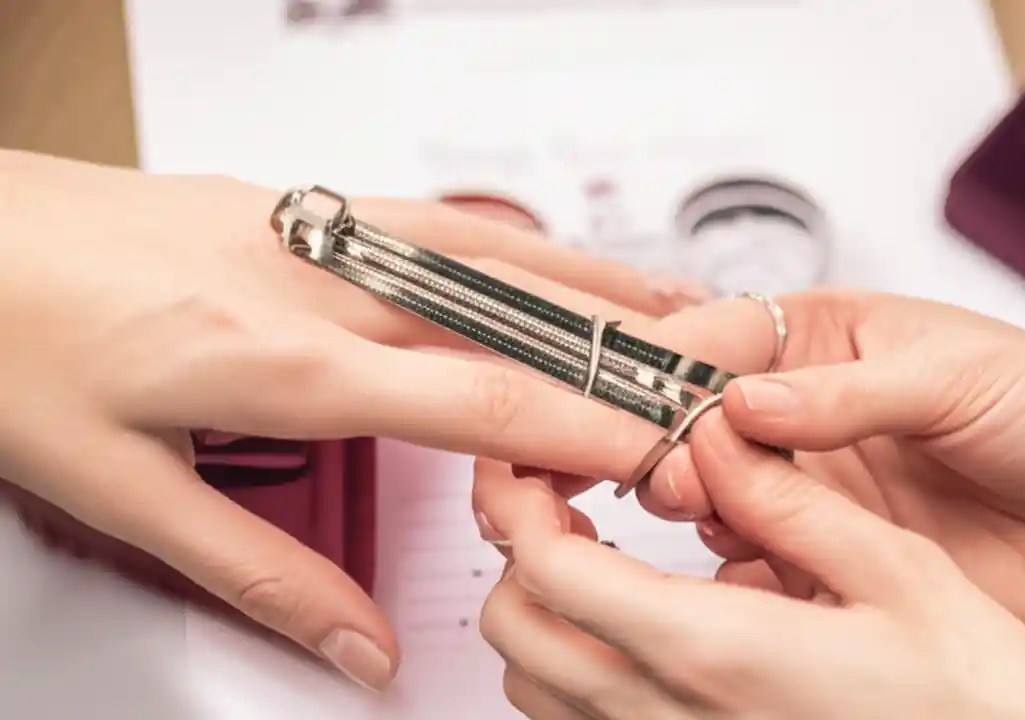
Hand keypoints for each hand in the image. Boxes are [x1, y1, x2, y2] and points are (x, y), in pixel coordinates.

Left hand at [0, 149, 702, 688]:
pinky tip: (549, 257)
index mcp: (278, 360)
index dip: (585, 426)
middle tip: (709, 377)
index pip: (479, 397)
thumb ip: (256, 575)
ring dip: (591, 283)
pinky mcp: (303, 204)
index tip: (660, 447)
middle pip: (511, 318)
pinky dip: (516, 243)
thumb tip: (353, 647)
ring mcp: (316, 228)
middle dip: (624, 352)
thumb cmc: (17, 339)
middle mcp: (316, 280)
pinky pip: (438, 220)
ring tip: (672, 308)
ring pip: (490, 254)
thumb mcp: (120, 489)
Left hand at [472, 417, 1024, 719]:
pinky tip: (643, 630)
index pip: (546, 567)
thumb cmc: (979, 712)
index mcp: (712, 650)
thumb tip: (722, 437)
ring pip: (537, 688)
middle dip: (517, 552)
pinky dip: (577, 670)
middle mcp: (669, 719)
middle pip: (515, 630)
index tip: (523, 457)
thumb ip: (792, 505)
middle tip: (560, 497)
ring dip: (544, 612)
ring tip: (600, 554)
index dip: (513, 499)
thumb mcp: (905, 578)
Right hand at [647, 290, 1024, 650]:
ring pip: (724, 493)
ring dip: (701, 501)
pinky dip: (742, 568)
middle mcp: (817, 414)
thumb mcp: (958, 377)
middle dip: (673, 440)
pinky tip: (745, 562)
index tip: (625, 396)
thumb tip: (747, 401)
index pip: (724, 340)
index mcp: (836, 341)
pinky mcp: (845, 556)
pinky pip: (766, 563)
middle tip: (672, 468)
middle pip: (705, 421)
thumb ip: (848, 394)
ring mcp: (827, 488)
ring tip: (709, 507)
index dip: (667, 365)